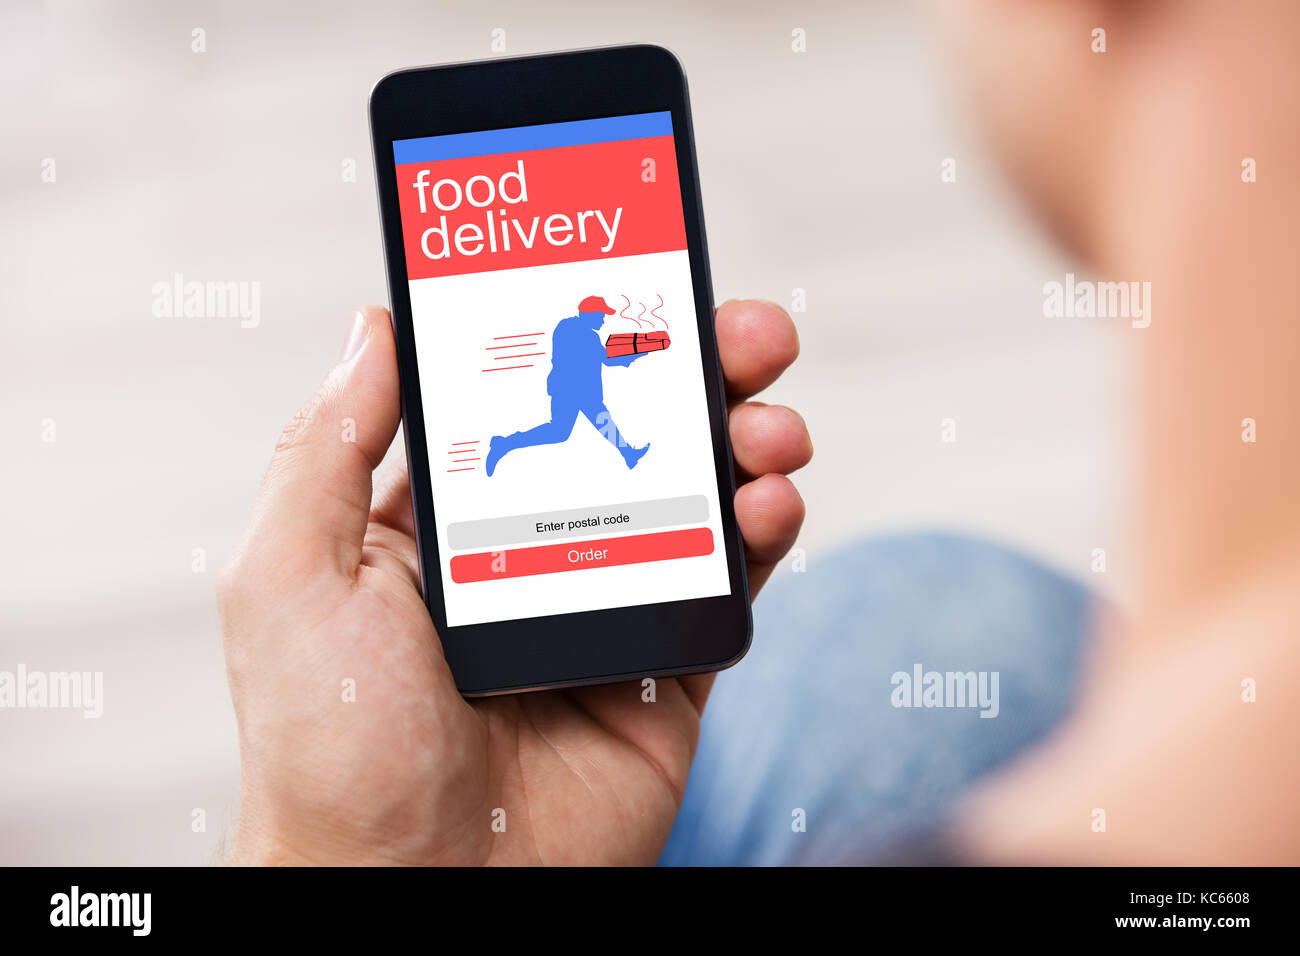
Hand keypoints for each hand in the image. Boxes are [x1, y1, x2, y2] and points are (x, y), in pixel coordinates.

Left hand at [219, 300, 810, 864]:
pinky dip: (763, 533)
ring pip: (696, 496)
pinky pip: (728, 584)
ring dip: (745, 439)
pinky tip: (767, 504)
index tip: (632, 275)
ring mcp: (607, 605)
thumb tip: (375, 324)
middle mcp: (533, 550)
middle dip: (696, 370)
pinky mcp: (666, 669)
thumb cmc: (332, 743)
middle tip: (746, 331)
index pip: (529, 398)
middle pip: (632, 433)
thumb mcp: (292, 575)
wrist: (415, 889)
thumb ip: (330, 446)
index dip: (583, 333)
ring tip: (768, 426)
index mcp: (447, 519)